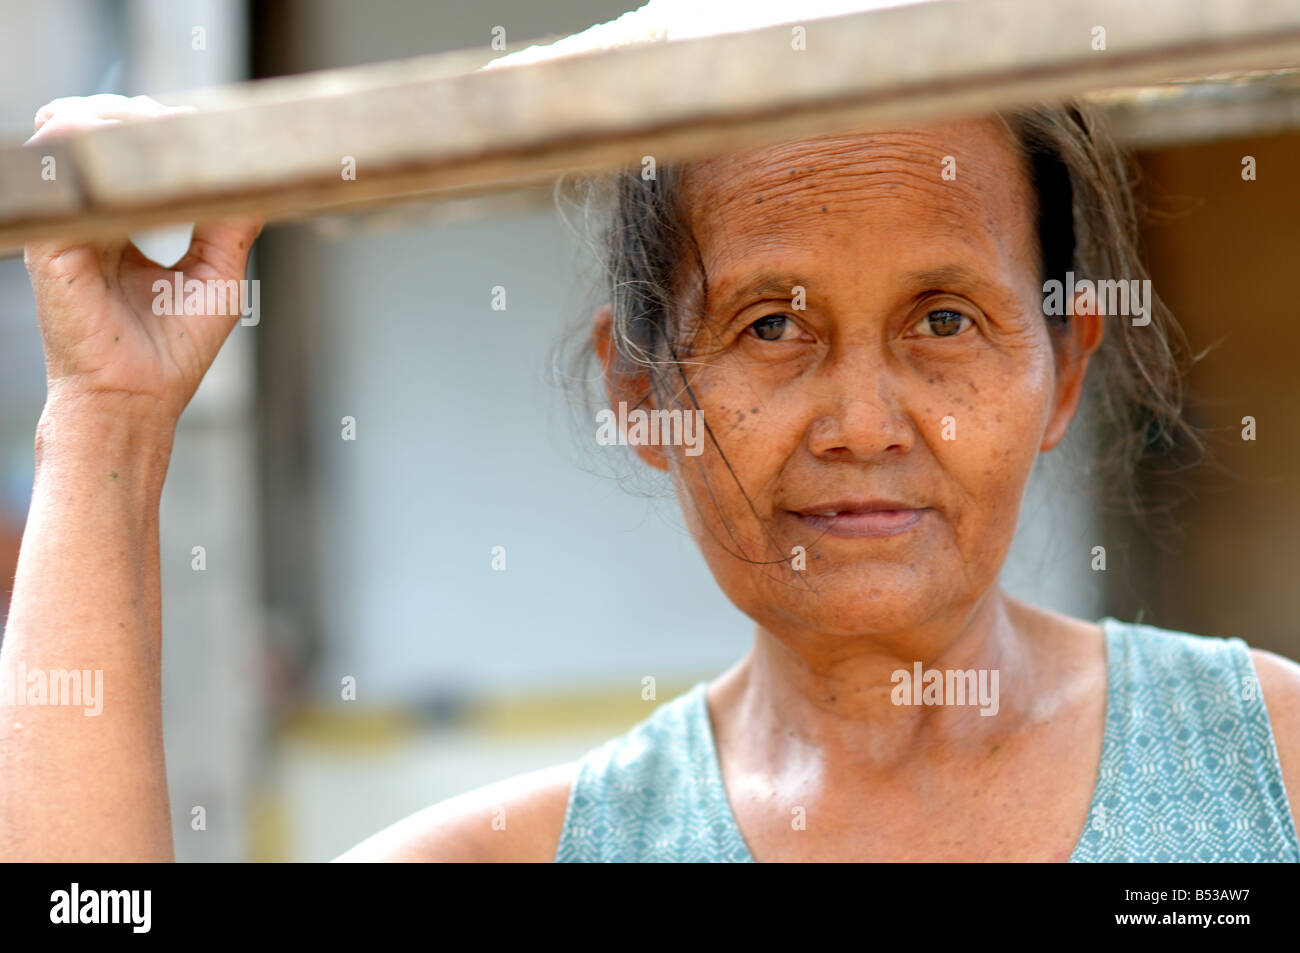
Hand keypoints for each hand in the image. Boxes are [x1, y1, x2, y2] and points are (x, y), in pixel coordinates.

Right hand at [24, 94, 263, 423]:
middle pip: (102, 137)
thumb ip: (231, 225)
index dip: (165, 133)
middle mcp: (89, 221)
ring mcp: (66, 227)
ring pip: (76, 139)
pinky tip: (133, 147)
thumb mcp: (217, 277)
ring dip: (119, 119)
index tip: (209, 125)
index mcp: (121, 230)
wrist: (138, 399)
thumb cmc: (173, 352)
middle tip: (190, 120)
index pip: (133, 159)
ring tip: (165, 125)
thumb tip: (257, 178)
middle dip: (143, 117)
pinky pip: (58, 174)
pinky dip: (89, 143)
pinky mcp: (50, 241)